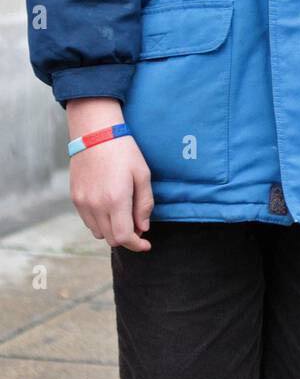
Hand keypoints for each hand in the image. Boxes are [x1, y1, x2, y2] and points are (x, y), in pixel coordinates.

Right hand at [69, 137, 154, 252]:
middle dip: (127, 238)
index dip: (136, 245)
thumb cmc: (124, 151)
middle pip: (111, 238)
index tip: (146, 244)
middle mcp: (96, 205)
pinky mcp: (75, 198)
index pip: (124, 237)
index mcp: (115, 200)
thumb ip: (144, 204)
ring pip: (98, 232)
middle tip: (138, 227)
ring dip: (113, 230)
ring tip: (124, 215)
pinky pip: (88, 221)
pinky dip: (100, 222)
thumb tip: (143, 228)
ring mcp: (83, 203)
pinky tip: (110, 208)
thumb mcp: (142, 175)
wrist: (95, 133)